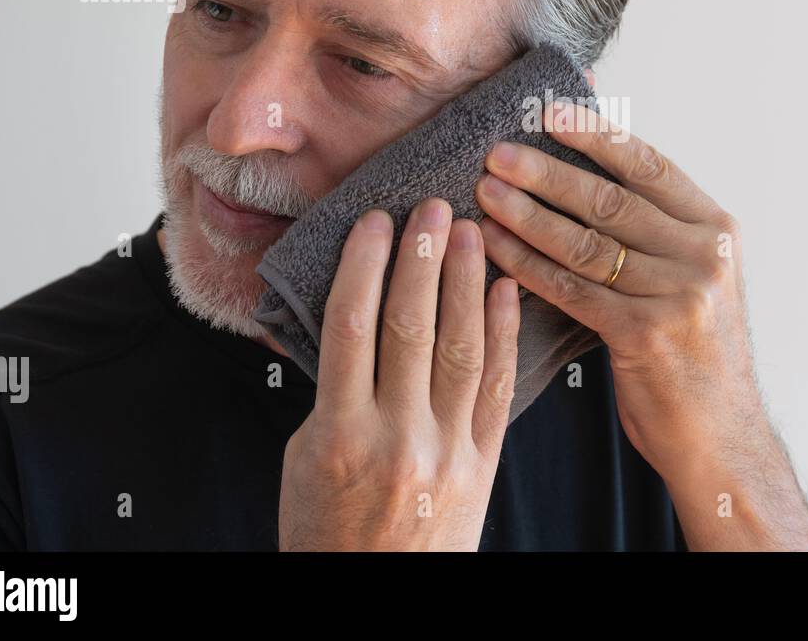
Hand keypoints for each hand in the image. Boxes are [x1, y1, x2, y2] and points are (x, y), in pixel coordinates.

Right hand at [278, 199, 520, 550]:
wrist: (371, 603)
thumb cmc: (325, 531)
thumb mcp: (301, 458)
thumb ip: (323, 391)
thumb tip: (329, 321)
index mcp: (340, 434)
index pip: (352, 327)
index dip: (365, 265)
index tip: (374, 220)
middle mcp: (397, 437)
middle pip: (411, 327)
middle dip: (421, 259)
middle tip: (431, 205)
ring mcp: (446, 450)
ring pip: (461, 349)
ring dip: (466, 283)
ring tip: (470, 231)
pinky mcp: (482, 463)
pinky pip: (497, 389)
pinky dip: (504, 335)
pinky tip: (506, 291)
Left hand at [473, 101, 761, 482]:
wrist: (723, 436)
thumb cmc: (698, 354)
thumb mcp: (698, 279)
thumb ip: (659, 232)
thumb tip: (591, 174)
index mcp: (717, 231)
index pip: (650, 165)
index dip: (597, 135)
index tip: (549, 112)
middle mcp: (703, 255)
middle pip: (611, 200)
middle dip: (546, 173)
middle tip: (497, 153)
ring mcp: (678, 294)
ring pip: (585, 242)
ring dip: (527, 215)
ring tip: (485, 193)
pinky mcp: (645, 334)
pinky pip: (571, 289)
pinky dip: (527, 265)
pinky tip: (495, 248)